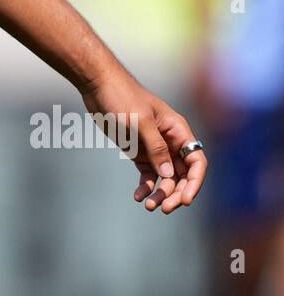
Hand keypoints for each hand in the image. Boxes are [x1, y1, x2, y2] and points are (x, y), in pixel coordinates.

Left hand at [80, 67, 207, 213]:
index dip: (195, 182)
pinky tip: (138, 197)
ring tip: (149, 206)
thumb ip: (155, 147)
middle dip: (177, 193)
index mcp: (178, 130)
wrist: (99, 86)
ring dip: (161, 194)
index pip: (196, 161)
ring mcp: (154, 148)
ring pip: (165, 178)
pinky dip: (145, 187)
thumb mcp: (140, 122)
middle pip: (182, 174)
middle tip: (164, 208)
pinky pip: (148, 175)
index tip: (185, 200)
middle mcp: (170, 141)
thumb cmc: (123, 98)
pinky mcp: (138, 152)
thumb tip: (169, 175)